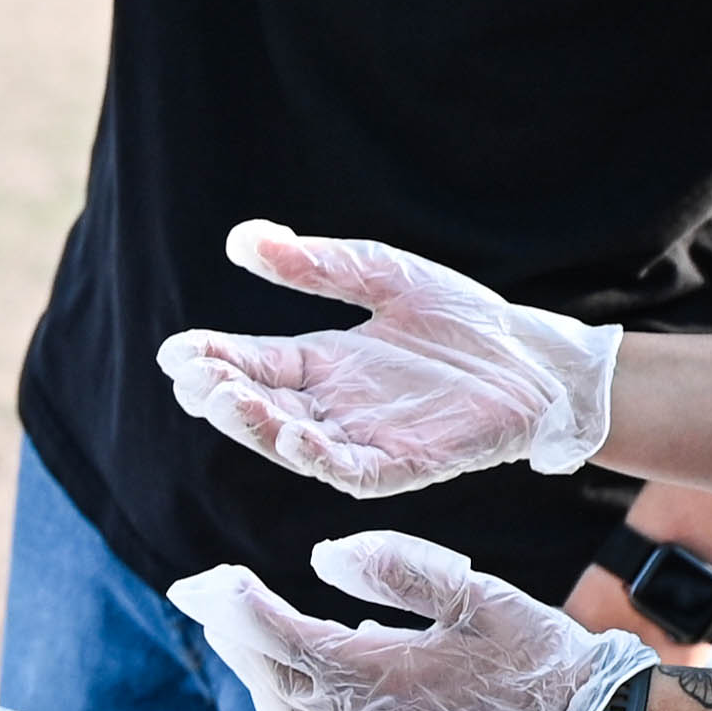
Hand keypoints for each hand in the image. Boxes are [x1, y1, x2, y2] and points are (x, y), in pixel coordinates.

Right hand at [155, 218, 620, 495]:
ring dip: (257, 426)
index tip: (176, 351)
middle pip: (262, 407)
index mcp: (322, 365)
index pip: (252, 365)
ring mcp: (365, 440)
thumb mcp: (381, 274)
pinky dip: (319, 457)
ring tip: (226, 399)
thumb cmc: (463, 319)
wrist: (535, 356)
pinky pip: (351, 471)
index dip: (212, 360)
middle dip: (222, 394)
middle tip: (192, 376)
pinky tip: (294, 434)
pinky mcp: (403, 465)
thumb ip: (316, 265)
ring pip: (293, 443)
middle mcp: (333, 407)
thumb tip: (241, 240)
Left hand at [165, 530, 646, 710]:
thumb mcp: (473, 592)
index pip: (288, 643)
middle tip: (201, 595)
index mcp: (384, 678)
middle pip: (276, 683)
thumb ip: (396, 568)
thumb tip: (320, 557)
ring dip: (256, 673)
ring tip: (232, 630)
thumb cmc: (533, 653)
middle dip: (234, 637)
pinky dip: (290, 704)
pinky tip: (289, 679)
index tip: (209, 580)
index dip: (241, 611)